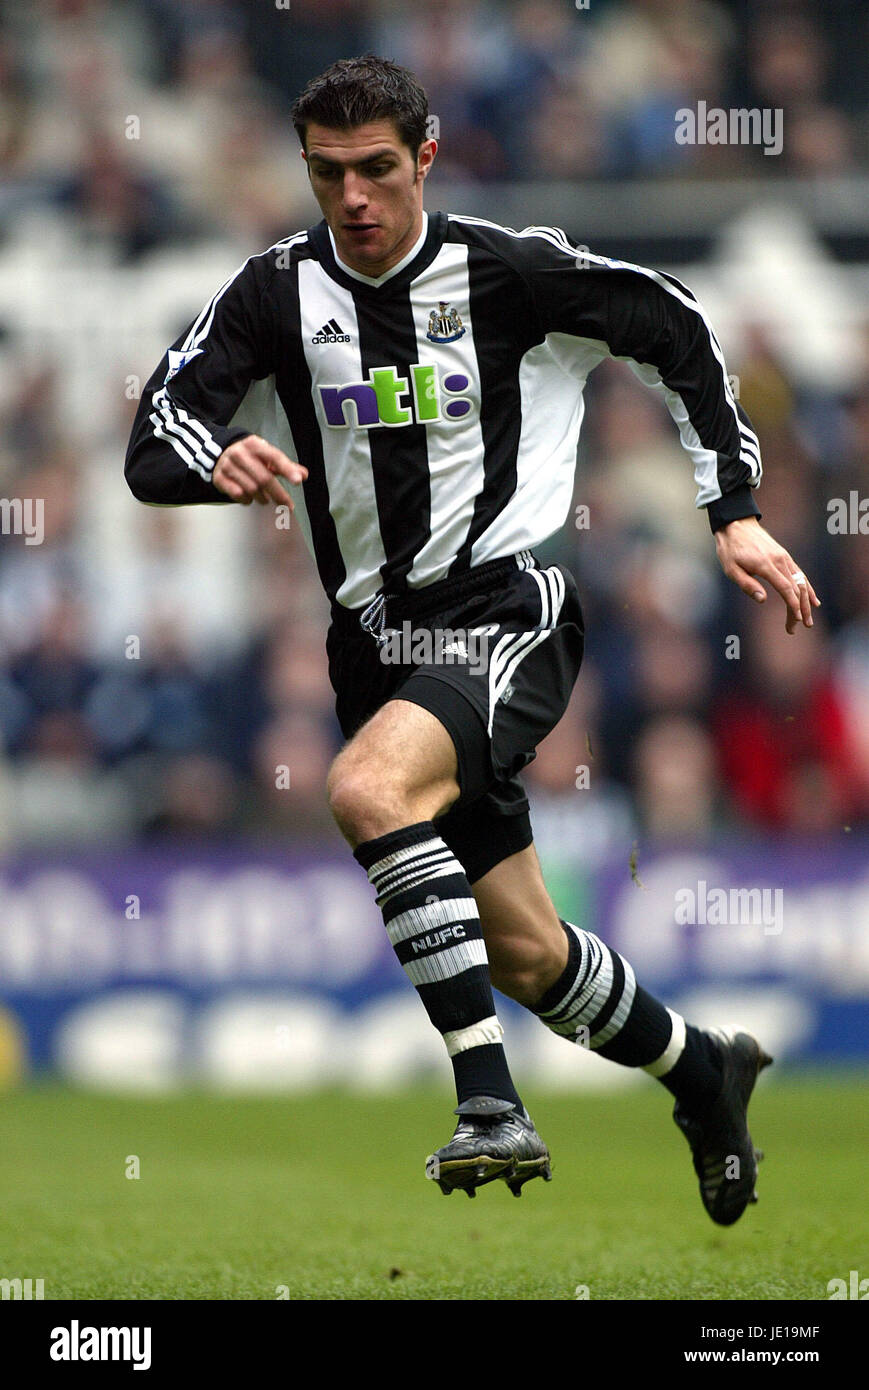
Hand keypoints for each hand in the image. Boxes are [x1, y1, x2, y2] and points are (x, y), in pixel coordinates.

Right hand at [212, 435, 307, 507]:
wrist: (220, 453)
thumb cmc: (249, 456)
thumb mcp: (266, 456)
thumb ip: (285, 466)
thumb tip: (303, 474)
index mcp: (254, 444)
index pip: (274, 457)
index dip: (287, 469)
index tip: (298, 480)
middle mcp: (239, 453)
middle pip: (264, 478)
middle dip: (279, 494)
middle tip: (288, 504)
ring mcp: (228, 465)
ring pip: (251, 489)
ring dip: (263, 498)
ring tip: (266, 498)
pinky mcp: (219, 478)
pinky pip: (237, 494)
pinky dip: (247, 499)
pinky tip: (250, 497)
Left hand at [714, 516, 819, 633]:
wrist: (736, 525)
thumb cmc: (730, 549)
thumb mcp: (731, 569)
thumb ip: (747, 585)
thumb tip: (763, 600)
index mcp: (766, 565)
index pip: (786, 588)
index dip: (793, 605)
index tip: (796, 620)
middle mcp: (779, 560)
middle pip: (796, 588)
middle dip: (800, 609)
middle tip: (799, 627)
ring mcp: (784, 557)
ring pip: (801, 582)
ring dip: (806, 601)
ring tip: (808, 619)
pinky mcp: (785, 556)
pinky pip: (800, 574)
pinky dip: (808, 588)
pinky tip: (813, 600)